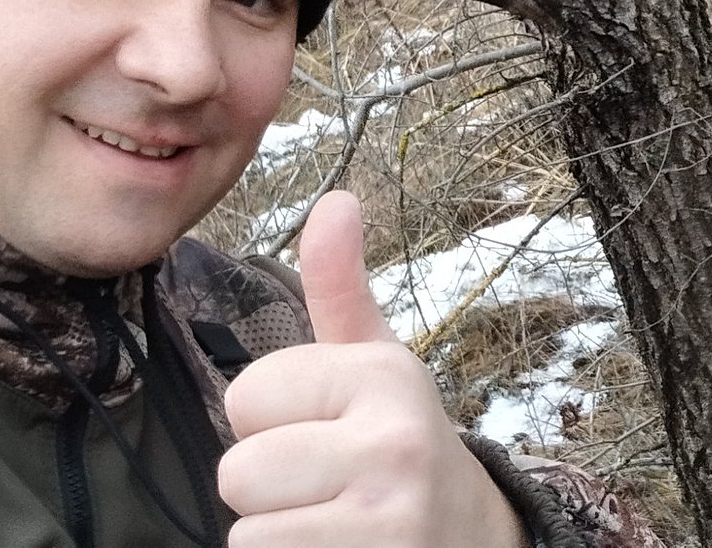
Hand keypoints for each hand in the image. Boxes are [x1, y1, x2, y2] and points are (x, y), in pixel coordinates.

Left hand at [219, 190, 528, 546]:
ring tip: (336, 522)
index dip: (272, 422)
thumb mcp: (378, 366)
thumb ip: (339, 289)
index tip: (328, 431)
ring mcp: (386, 517)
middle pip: (238, 471)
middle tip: (331, 487)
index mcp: (384, 376)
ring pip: (248, 532)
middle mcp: (393, 442)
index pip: (244, 396)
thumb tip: (335, 199)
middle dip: (272, 488)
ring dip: (281, 535)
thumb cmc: (401, 446)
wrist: (473, 541)